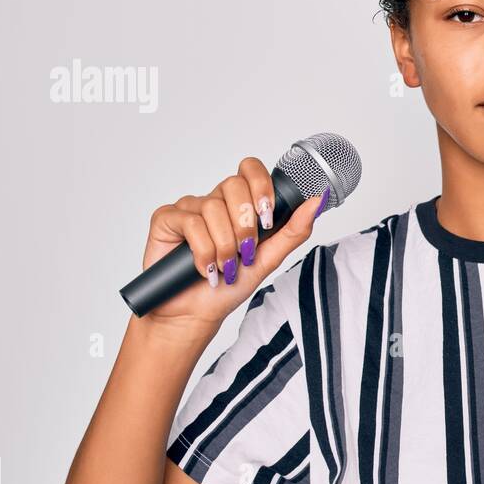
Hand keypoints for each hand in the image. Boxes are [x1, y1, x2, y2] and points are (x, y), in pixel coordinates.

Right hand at [139, 156, 327, 333]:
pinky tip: (205, 269)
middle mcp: (214, 201)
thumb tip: (316, 201)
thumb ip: (293, 230)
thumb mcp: (269, 259)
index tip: (267, 218)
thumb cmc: (230, 287)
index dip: (261, 187)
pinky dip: (203, 251)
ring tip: (225, 268)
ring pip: (212, 207)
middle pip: (233, 185)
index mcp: (240, 204)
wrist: (197, 314)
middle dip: (245, 224)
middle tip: (245, 252)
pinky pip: (190, 221)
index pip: (251, 169)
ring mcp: (189, 209)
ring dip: (224, 246)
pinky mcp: (166, 219)